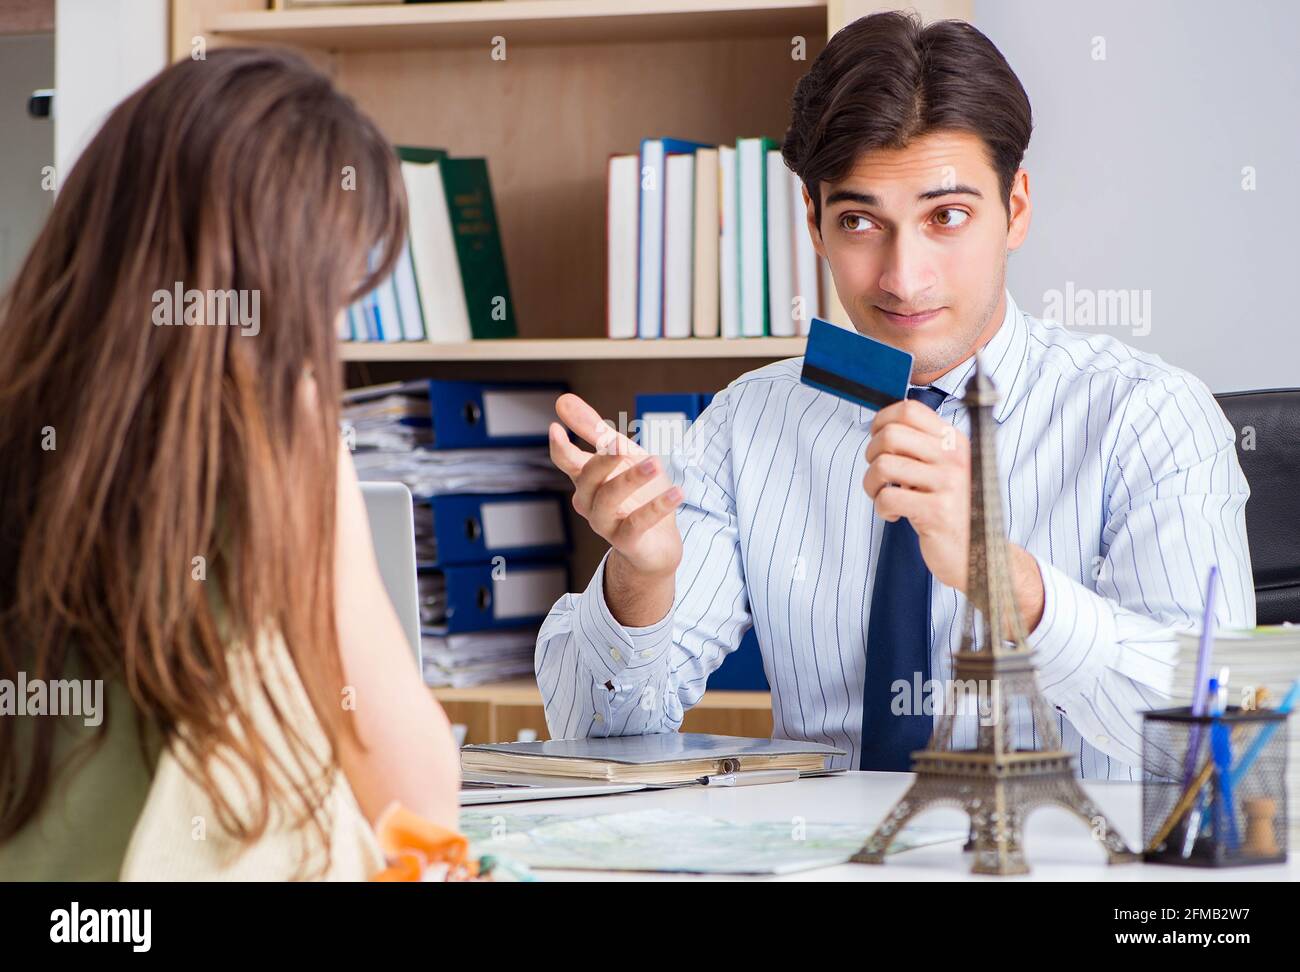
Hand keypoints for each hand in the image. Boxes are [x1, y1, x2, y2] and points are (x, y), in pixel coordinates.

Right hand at [548, 393, 683, 579]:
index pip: (566, 460)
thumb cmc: (637, 493)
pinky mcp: (627, 540)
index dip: (560, 446)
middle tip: (618, 445)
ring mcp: (605, 523)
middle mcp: (589, 501)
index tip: (556, 428)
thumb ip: (594, 429)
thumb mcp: (622, 454)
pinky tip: (677, 492)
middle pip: (587, 478)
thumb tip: (563, 399)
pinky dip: (657, 507)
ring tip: (656, 463)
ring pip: (609, 499)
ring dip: (631, 479)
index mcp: (586, 478)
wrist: (657, 543)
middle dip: (602, 461)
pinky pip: (638, 523)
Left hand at [862, 398, 970, 592]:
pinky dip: (881, 509)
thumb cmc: (953, 510)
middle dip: (871, 455)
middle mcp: (954, 457)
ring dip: (871, 485)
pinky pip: (888, 498)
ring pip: (883, 465)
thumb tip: (881, 428)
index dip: (882, 422)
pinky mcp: (938, 512)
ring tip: (883, 496)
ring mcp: (948, 483)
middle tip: (880, 475)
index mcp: (954, 441)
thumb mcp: (944, 469)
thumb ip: (921, 447)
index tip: (878, 441)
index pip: (910, 410)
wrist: (980, 554)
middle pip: (891, 434)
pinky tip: (895, 515)